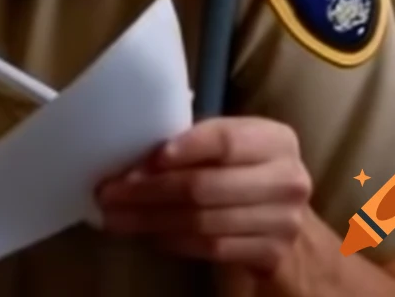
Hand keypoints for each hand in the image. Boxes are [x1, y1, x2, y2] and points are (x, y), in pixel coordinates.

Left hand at [96, 116, 313, 275]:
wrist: (286, 221)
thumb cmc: (244, 172)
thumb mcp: (230, 147)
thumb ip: (194, 143)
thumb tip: (131, 154)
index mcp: (274, 139)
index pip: (223, 140)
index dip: (180, 149)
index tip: (139, 162)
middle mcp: (287, 179)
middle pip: (204, 185)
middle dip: (147, 191)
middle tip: (108, 194)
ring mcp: (283, 221)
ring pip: (202, 221)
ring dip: (150, 220)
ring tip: (115, 218)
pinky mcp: (272, 254)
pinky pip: (211, 248)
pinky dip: (173, 242)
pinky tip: (149, 235)